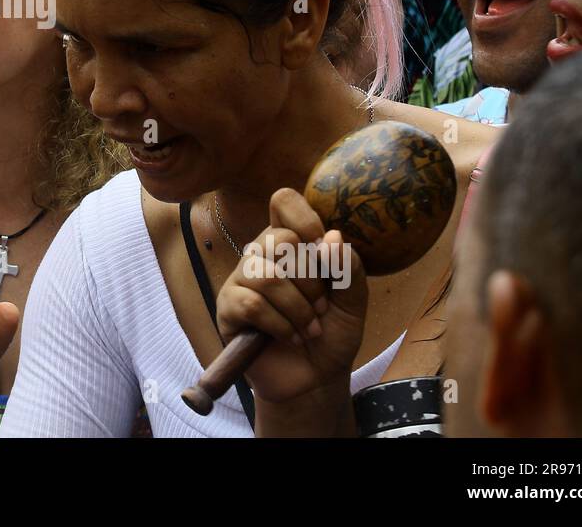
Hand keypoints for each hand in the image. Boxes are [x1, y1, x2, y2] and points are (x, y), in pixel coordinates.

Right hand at [216, 189, 367, 403]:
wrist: (315, 378)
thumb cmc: (331, 334)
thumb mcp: (353, 302)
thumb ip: (348, 269)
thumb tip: (332, 237)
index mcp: (290, 243)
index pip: (284, 202)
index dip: (305, 220)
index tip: (324, 253)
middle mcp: (261, 254)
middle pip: (278, 238)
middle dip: (310, 280)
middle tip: (321, 307)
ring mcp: (241, 279)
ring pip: (266, 275)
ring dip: (298, 309)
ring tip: (309, 329)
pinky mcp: (228, 308)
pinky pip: (251, 304)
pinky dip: (281, 325)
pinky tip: (291, 338)